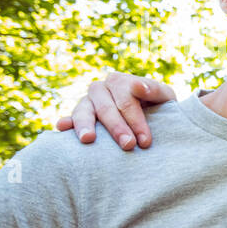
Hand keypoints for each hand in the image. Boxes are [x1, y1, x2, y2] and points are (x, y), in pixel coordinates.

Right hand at [56, 72, 176, 149]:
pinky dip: (66, 122)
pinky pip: (69, 118)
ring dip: (85, 125)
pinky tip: (62, 127)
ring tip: (88, 139)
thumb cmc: (159, 107)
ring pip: (84, 111)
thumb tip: (138, 86)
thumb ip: (155, 90)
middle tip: (128, 145)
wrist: (152, 119)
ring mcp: (87, 102)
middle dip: (117, 127)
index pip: (126, 99)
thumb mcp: (164, 97)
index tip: (145, 141)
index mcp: (120, 82)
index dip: (136, 120)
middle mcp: (101, 89)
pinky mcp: (78, 116)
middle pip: (106, 108)